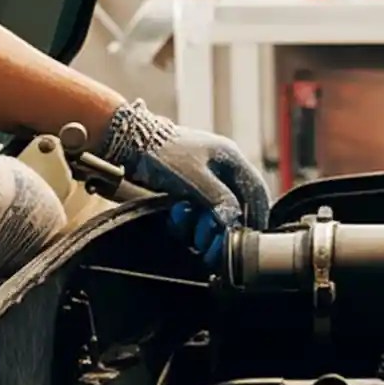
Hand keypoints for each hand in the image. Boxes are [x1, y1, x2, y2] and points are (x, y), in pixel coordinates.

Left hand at [97, 101, 270, 262]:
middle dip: (221, 226)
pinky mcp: (188, 188)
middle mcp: (222, 168)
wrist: (126, 143)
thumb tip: (235, 221)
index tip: (249, 238)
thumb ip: (219, 200)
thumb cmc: (160, 153)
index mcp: (230, 158)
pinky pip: (197, 212)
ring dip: (201, 225)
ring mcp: (205, 177)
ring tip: (183, 221)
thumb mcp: (193, 178)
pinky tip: (175, 216)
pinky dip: (188, 220)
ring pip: (215, 213)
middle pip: (236, 207)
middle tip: (209, 241)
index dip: (256, 216)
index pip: (256, 191)